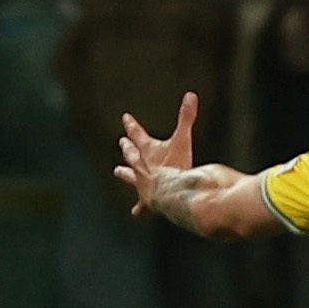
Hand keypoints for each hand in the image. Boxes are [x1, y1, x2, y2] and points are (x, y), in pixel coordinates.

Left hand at [113, 92, 199, 217]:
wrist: (167, 193)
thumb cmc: (175, 166)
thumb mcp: (183, 138)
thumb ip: (186, 117)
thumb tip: (191, 94)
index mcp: (147, 150)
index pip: (137, 134)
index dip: (132, 125)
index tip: (125, 118)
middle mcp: (140, 166)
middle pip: (131, 155)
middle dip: (127, 149)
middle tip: (122, 143)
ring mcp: (142, 184)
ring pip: (130, 177)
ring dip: (125, 174)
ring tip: (117, 171)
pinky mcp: (146, 201)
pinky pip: (141, 205)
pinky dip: (139, 208)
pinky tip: (135, 212)